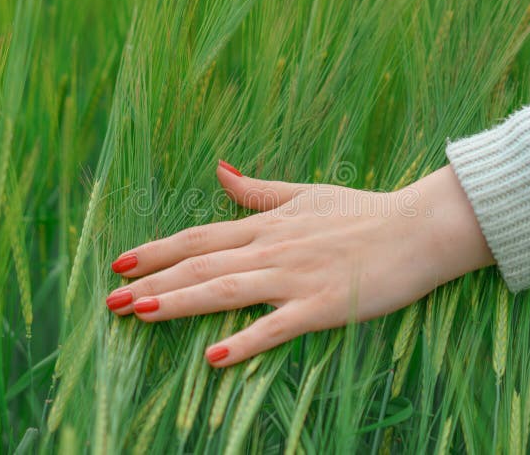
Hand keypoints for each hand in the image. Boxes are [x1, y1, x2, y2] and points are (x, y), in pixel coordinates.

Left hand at [105, 160, 494, 366]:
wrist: (418, 227)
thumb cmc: (364, 211)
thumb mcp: (306, 193)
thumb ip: (259, 190)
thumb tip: (218, 170)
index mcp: (267, 225)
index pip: (200, 237)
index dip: (157, 251)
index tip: (121, 264)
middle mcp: (272, 249)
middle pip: (201, 265)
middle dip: (153, 283)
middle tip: (112, 301)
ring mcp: (295, 278)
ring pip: (226, 290)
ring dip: (181, 302)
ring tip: (141, 314)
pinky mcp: (323, 305)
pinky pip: (277, 326)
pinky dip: (245, 342)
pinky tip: (214, 359)